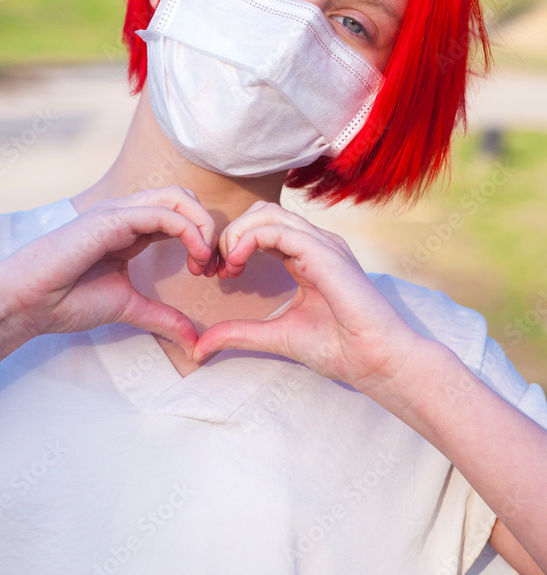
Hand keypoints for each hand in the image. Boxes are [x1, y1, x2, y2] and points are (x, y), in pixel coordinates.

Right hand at [0, 186, 218, 353]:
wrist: (27, 302)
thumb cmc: (66, 300)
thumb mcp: (129, 307)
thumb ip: (163, 318)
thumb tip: (194, 342)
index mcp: (129, 229)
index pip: (179, 215)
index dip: (202, 239)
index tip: (208, 273)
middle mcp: (126, 214)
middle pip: (183, 198)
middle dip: (208, 226)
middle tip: (212, 264)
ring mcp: (118, 212)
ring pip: (177, 197)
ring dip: (202, 225)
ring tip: (205, 259)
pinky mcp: (111, 219)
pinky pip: (162, 213)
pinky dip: (187, 231)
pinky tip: (194, 258)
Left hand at [192, 201, 422, 393]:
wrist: (375, 361)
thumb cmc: (338, 349)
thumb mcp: (275, 337)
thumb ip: (240, 333)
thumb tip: (200, 348)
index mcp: (307, 257)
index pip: (263, 228)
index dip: (233, 243)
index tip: (219, 274)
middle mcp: (315, 244)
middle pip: (261, 213)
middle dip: (230, 234)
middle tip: (217, 268)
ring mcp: (322, 245)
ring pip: (267, 214)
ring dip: (236, 234)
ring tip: (227, 265)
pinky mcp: (325, 253)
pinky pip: (279, 230)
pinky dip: (249, 240)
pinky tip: (237, 264)